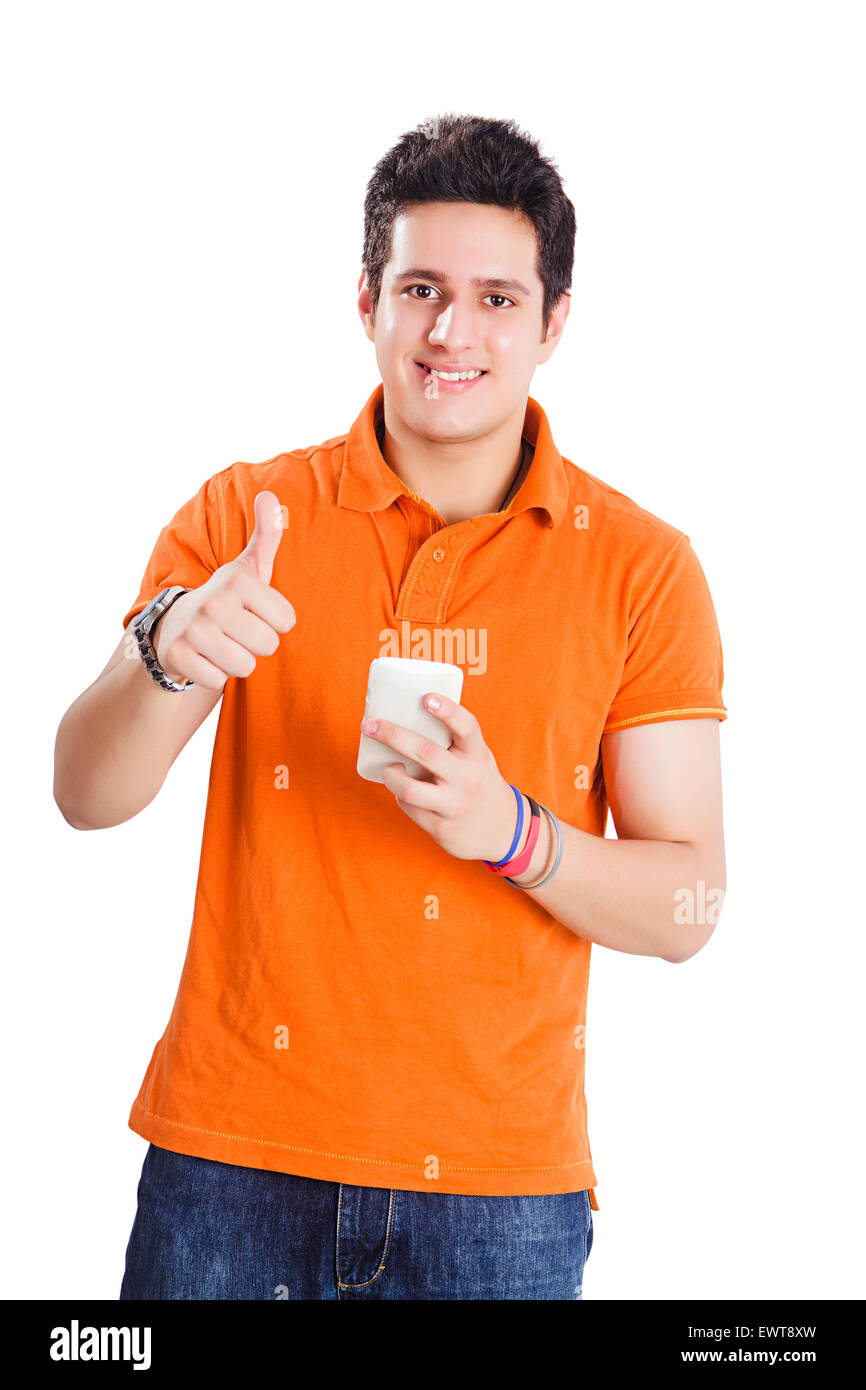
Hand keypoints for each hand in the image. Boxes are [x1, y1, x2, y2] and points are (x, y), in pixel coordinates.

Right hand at [153, 490, 295, 690]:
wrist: (173, 625)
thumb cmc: (225, 599)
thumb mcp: (247, 568)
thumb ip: (266, 536)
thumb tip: (271, 496)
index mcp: (238, 580)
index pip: (287, 621)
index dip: (274, 622)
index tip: (254, 612)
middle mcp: (214, 602)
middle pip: (268, 645)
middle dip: (256, 644)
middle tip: (237, 631)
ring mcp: (194, 630)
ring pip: (246, 666)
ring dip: (237, 662)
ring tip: (222, 645)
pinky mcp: (179, 656)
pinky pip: (219, 681)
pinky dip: (214, 675)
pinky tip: (204, 658)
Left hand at [360, 692, 518, 861]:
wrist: (503, 830)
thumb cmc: (479, 783)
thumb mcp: (478, 759)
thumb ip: (454, 743)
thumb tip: (407, 719)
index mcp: (477, 756)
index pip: (467, 727)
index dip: (447, 711)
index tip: (426, 698)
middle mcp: (467, 779)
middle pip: (425, 752)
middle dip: (391, 735)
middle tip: (369, 724)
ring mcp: (454, 805)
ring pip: (409, 788)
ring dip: (390, 776)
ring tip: (388, 768)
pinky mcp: (441, 827)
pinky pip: (409, 807)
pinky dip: (401, 796)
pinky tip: (404, 791)